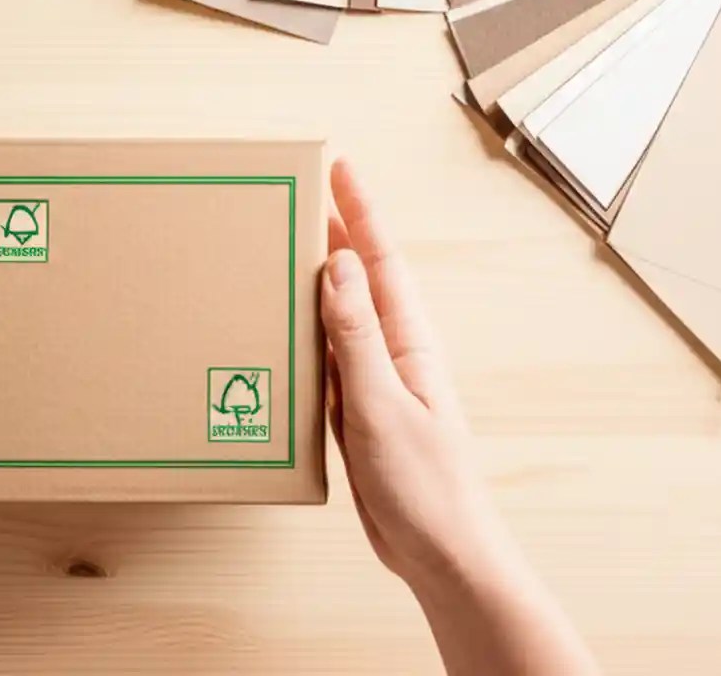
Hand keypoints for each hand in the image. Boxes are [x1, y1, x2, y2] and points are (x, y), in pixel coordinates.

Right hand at [322, 160, 512, 589]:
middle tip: (299, 195)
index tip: (337, 168)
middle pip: (359, 279)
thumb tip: (342, 265)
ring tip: (283, 248)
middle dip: (335, 232)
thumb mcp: (383, 404)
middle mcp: (392, 354)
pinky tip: (282, 330)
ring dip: (315, 281)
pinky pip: (325, 359)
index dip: (360, 212)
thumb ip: (358, 335)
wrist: (438, 552)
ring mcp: (374, 383)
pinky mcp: (356, 414)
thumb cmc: (424, 485)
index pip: (381, 261)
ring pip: (338, 317)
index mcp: (407, 343)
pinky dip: (303, 334)